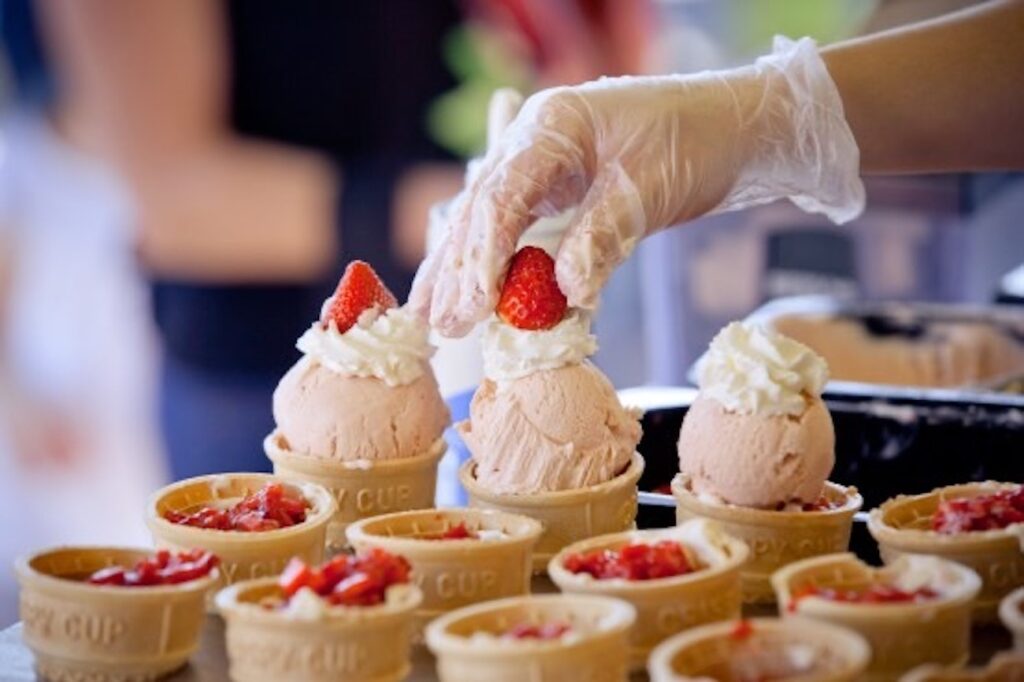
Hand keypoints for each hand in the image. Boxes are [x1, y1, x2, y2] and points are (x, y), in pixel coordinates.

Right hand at [411, 37, 863, 337]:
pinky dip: (497, 265)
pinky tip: (475, 295)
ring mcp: (542, 166)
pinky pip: (516, 230)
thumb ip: (601, 238)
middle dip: (459, 269)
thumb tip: (565, 294)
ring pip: (489, 222)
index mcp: (551, 128)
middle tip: (441, 323)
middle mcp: (535, 144)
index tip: (475, 306)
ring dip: (463, 270)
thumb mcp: (649, 190)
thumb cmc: (697, 141)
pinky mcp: (558, 191)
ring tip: (434, 318)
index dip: (484, 257)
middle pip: (481, 211)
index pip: (502, 198)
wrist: (736, 127)